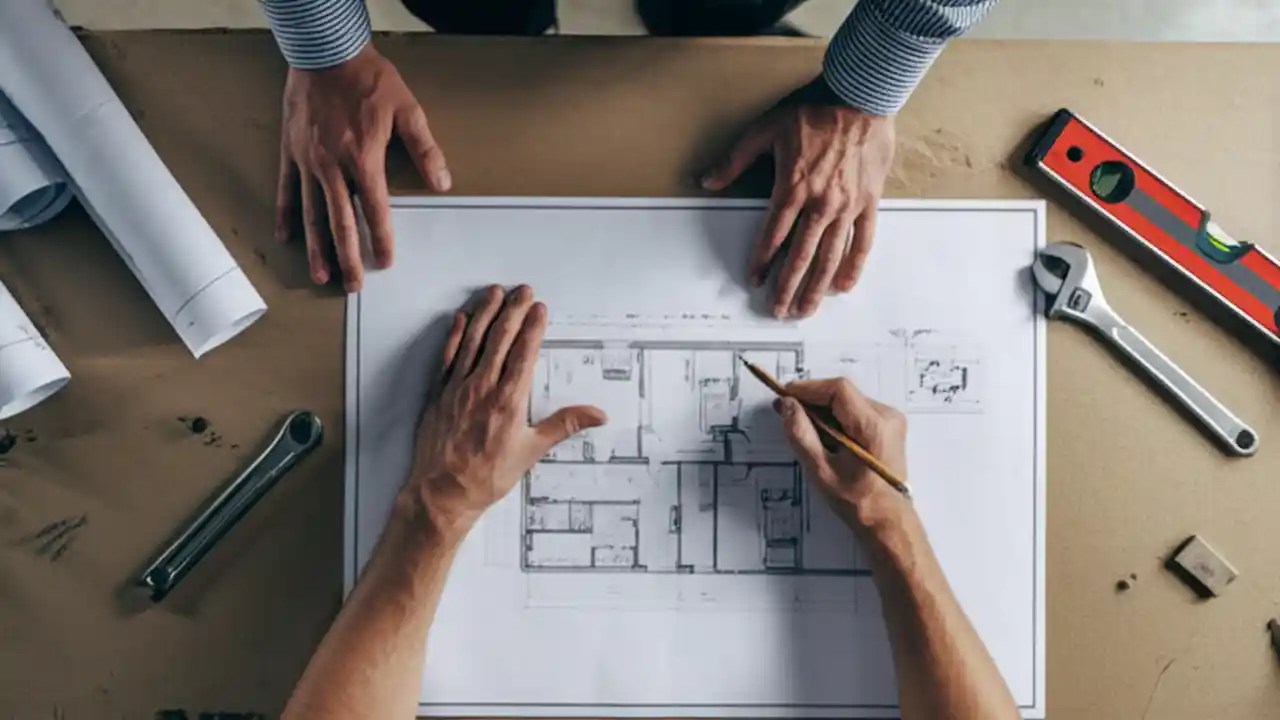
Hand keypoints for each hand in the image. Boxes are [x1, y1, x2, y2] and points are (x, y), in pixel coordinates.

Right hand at [276, 43, 451, 292]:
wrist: (325, 51)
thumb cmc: (369, 80)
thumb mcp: (407, 110)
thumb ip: (425, 149)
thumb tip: (443, 183)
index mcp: (363, 158)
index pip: (374, 210)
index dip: (381, 239)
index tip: (385, 263)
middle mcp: (332, 166)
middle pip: (340, 222)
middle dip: (348, 257)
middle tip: (352, 286)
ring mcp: (308, 160)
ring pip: (311, 213)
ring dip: (316, 247)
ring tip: (320, 274)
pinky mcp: (291, 151)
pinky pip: (287, 189)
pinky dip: (287, 214)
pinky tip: (286, 237)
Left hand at [399, 285, 607, 540]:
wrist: (443, 493)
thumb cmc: (486, 476)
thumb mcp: (532, 451)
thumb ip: (564, 425)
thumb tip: (597, 415)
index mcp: (508, 400)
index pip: (524, 352)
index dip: (533, 326)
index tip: (539, 308)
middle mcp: (482, 388)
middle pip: (500, 339)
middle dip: (513, 310)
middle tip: (522, 290)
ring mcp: (458, 388)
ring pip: (473, 341)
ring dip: (485, 314)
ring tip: (494, 293)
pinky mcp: (439, 394)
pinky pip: (448, 357)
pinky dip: (455, 336)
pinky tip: (462, 319)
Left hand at [702, 78, 894, 318]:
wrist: (861, 95)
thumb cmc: (813, 109)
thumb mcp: (764, 129)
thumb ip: (734, 159)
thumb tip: (706, 180)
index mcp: (792, 187)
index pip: (772, 235)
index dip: (761, 261)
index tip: (754, 280)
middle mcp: (820, 203)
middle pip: (801, 256)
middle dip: (788, 287)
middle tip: (779, 310)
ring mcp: (847, 205)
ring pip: (830, 255)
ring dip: (817, 286)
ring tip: (806, 309)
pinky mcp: (868, 201)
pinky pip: (862, 240)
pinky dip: (853, 265)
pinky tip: (843, 285)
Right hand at [773, 377, 907, 534]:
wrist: (888, 520)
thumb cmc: (857, 501)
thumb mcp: (821, 470)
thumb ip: (801, 434)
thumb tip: (786, 405)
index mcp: (873, 426)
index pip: (838, 389)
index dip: (808, 388)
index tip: (784, 396)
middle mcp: (887, 416)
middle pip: (843, 393)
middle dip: (813, 399)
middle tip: (786, 411)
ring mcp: (890, 420)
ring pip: (848, 400)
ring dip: (823, 408)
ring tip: (802, 426)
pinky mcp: (887, 426)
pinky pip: (856, 410)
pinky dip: (835, 416)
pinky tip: (823, 433)